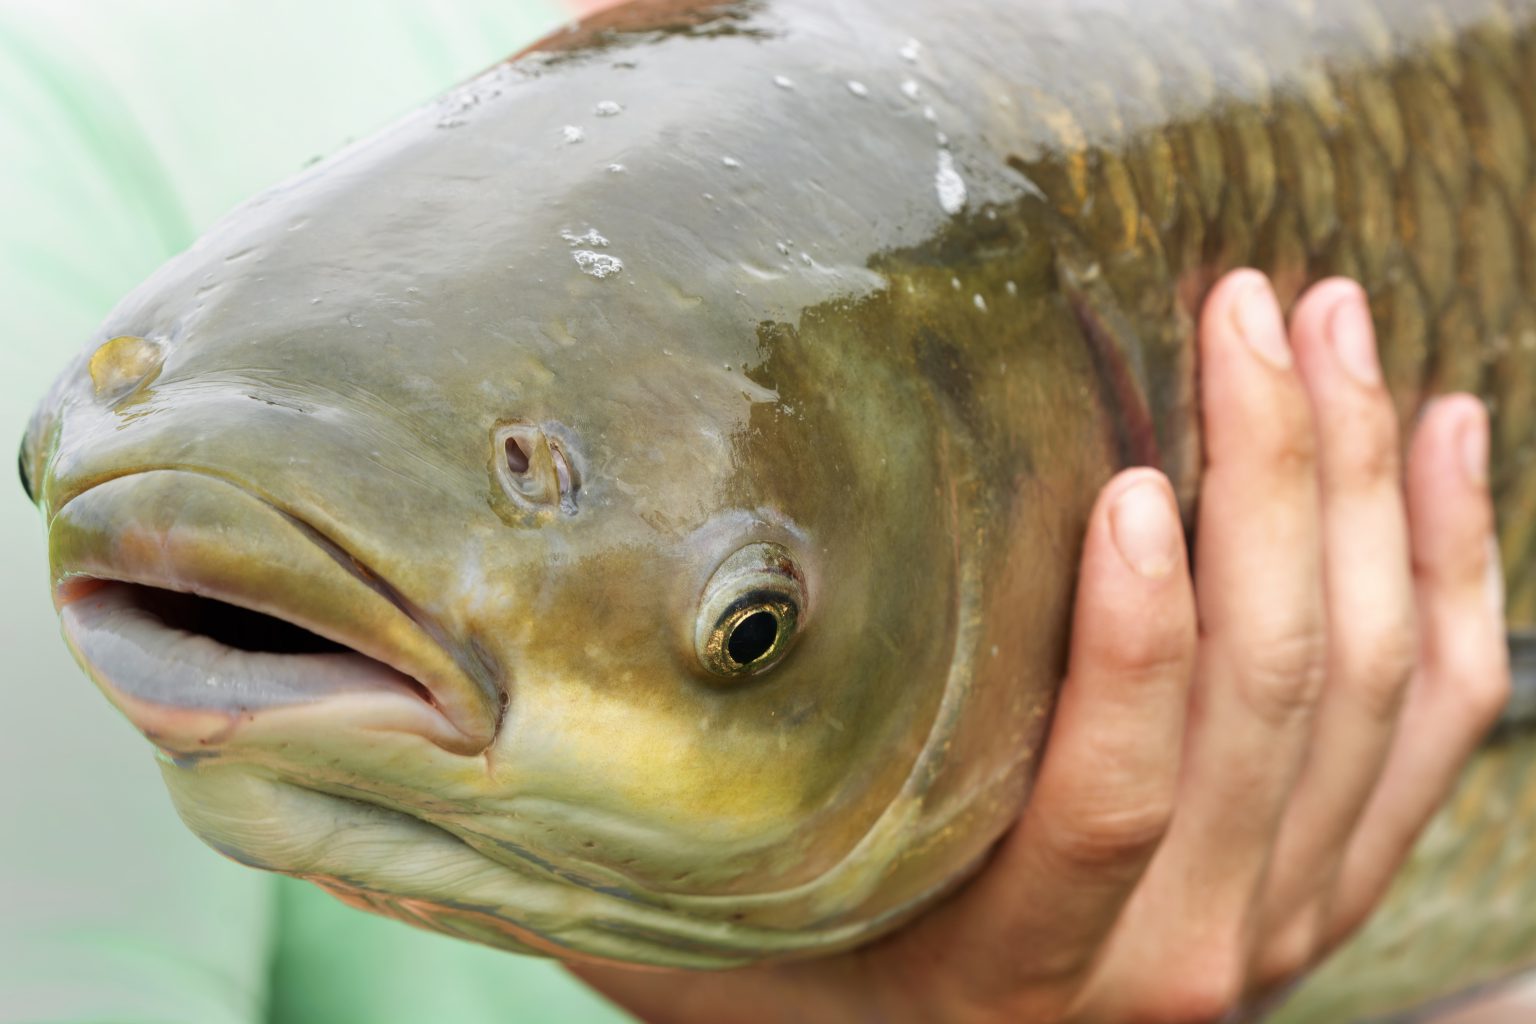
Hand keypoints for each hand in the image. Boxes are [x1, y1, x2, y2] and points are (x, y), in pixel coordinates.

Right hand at [569, 270, 1509, 1022]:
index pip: (1109, 806)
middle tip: (1247, 316)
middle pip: (1281, 705)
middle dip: (1275, 484)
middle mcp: (1176, 959)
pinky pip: (1445, 719)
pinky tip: (1439, 439)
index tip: (1124, 481)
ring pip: (1379, 690)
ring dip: (1364, 491)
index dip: (1138, 649)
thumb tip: (439, 725)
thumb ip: (622, 855)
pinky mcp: (1335, 874)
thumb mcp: (706, 951)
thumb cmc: (806, 1001)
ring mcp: (1282, 917)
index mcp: (1018, 970)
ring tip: (1329, 334)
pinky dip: (1455, 565)